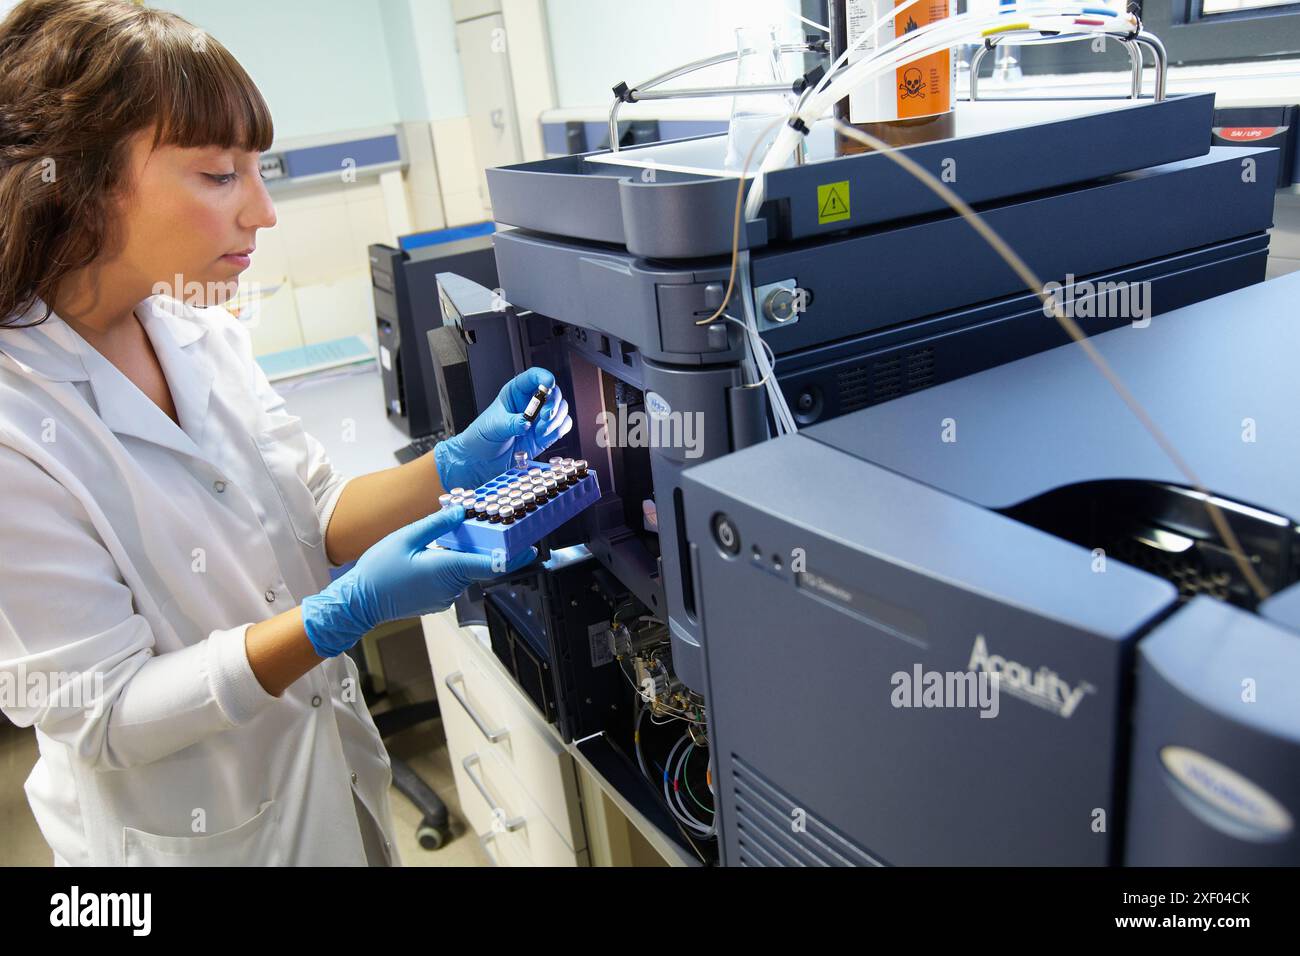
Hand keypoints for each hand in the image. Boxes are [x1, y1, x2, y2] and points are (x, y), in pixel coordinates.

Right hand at [301, 506, 535, 657]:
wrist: (358, 603)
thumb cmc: (378, 572)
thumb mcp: (406, 537)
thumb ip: (437, 524)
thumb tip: (461, 512)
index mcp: (447, 569)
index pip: (491, 564)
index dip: (514, 557)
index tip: (531, 549)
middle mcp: (451, 587)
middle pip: (479, 564)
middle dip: (485, 547)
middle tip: (489, 527)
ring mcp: (444, 597)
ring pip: (464, 571)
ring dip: (464, 556)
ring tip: (454, 537)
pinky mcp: (436, 601)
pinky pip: (452, 580)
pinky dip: (451, 566)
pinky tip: (436, 554)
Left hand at [433, 367, 571, 491]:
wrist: (480, 461)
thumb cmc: (481, 438)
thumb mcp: (494, 427)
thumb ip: (512, 423)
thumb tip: (527, 423)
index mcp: (515, 393)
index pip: (534, 377)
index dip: (544, 377)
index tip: (549, 384)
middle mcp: (531, 404)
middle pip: (554, 393)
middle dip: (554, 404)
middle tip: (546, 416)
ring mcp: (539, 419)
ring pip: (561, 410)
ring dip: (556, 420)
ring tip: (540, 432)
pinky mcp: (545, 435)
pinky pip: (562, 427)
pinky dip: (558, 431)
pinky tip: (544, 437)